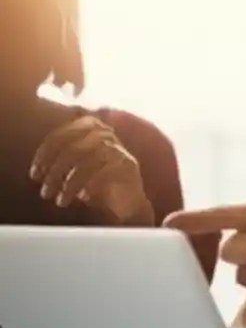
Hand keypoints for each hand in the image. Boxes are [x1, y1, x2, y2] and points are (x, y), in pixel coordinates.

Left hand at [30, 115, 152, 224]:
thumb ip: (59, 159)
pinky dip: (90, 186)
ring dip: (69, 184)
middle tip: (45, 193)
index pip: (58, 137)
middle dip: (54, 174)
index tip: (35, 176)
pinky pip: (103, 174)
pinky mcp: (128, 164)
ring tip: (61, 201)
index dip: (44, 156)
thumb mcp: (74, 165)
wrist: (127, 197)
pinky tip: (84, 197)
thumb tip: (37, 171)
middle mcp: (104, 133)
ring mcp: (117, 148)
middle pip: (71, 150)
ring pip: (86, 163)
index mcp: (88, 126)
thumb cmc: (95, 180)